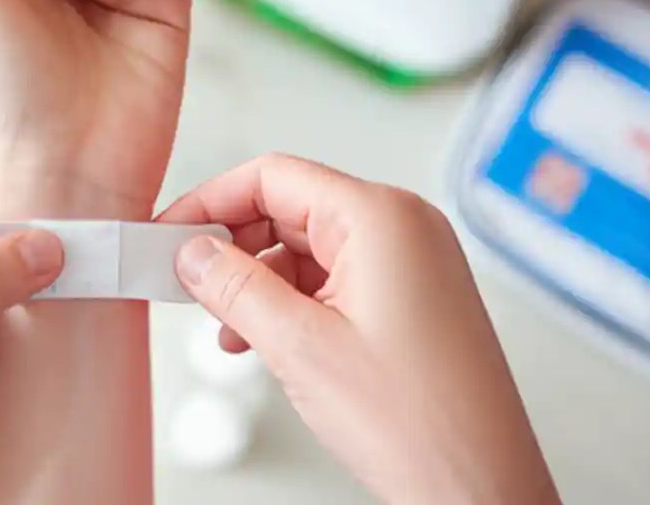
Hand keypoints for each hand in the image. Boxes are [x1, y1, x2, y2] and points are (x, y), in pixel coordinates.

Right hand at [160, 154, 559, 503]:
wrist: (480, 488)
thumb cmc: (420, 424)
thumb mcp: (299, 347)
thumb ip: (235, 288)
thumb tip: (194, 253)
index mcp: (381, 218)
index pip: (274, 176)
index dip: (211, 201)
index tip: (169, 233)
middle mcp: (403, 228)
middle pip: (290, 208)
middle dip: (232, 246)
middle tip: (185, 282)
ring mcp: (412, 264)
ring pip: (308, 248)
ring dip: (258, 282)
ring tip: (226, 327)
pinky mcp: (412, 299)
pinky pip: (334, 279)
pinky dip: (291, 303)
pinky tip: (263, 340)